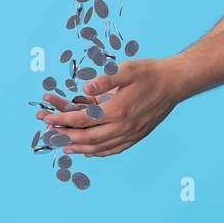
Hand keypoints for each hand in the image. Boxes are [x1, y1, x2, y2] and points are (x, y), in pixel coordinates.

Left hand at [35, 58, 182, 156]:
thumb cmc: (151, 73)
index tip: (48, 119)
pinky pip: (114, 150)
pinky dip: (99, 153)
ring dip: (80, 147)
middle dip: (66, 136)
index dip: (63, 120)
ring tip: (64, 146)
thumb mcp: (127, 69)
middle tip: (50, 134)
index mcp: (118, 109)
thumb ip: (105, 79)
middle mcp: (123, 126)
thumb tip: (84, 86)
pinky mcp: (137, 136)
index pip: (83, 119)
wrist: (175, 83)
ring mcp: (131, 134)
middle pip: (88, 137)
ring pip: (100, 147)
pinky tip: (90, 152)